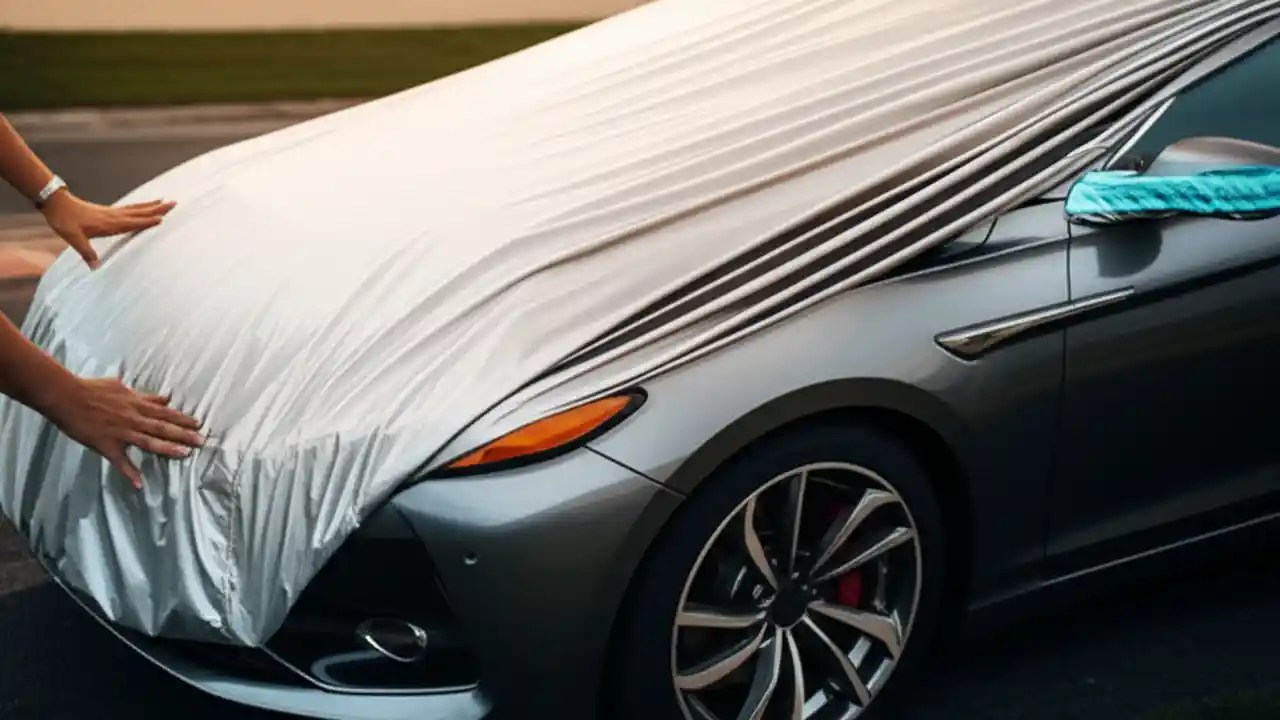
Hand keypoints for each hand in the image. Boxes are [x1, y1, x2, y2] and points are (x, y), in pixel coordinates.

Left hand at [40, 190, 175, 269]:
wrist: (56, 203)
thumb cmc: (65, 220)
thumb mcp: (74, 239)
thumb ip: (87, 253)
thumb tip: (97, 269)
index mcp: (108, 223)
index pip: (131, 222)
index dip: (146, 221)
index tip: (162, 219)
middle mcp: (113, 216)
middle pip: (139, 212)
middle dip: (156, 209)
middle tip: (173, 204)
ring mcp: (111, 212)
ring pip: (135, 209)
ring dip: (151, 205)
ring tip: (164, 202)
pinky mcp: (107, 211)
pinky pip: (128, 208)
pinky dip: (139, 206)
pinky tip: (143, 206)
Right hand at [40, 377, 203, 488]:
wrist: (67, 396)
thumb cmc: (93, 389)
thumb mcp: (123, 388)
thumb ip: (145, 396)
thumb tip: (164, 398)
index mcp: (136, 405)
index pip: (165, 413)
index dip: (182, 418)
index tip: (199, 424)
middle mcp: (133, 418)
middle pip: (162, 427)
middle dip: (183, 434)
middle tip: (202, 441)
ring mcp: (121, 433)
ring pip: (148, 442)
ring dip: (167, 449)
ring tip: (185, 455)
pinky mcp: (107, 445)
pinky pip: (120, 461)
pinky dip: (129, 473)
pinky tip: (139, 485)